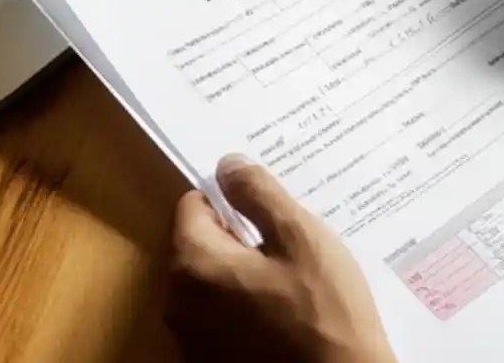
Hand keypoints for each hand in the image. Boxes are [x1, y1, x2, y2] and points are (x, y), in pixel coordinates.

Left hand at [166, 155, 395, 362]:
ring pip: (211, 283)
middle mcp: (178, 302)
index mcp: (193, 263)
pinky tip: (286, 315)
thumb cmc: (324, 312)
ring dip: (243, 275)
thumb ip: (259, 194)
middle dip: (238, 239)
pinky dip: (245, 309)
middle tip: (289, 246)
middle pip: (199, 245)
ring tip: (293, 282)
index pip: (193, 205)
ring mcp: (191, 339)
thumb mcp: (300, 238)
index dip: (232, 201)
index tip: (270, 213)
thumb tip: (228, 164)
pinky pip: (221, 318)